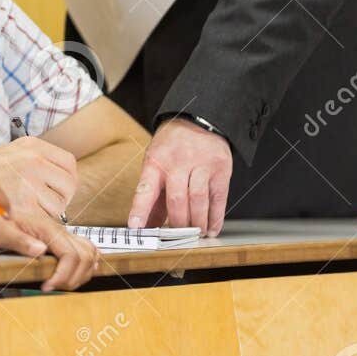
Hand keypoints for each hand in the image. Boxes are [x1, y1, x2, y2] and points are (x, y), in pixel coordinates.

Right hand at [0, 136, 77, 218]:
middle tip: (40, 202)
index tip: (55, 188)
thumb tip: (62, 171)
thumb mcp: (8, 153)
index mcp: (30, 145)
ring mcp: (28, 183)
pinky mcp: (24, 207)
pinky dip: (37, 224)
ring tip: (24, 208)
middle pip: (69, 185)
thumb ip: (34, 157)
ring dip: (47, 212)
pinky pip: (46, 220)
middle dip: (59, 198)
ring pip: (59, 206)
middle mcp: (32, 161)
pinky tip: (21, 217)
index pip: (69, 163)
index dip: (64, 179)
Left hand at [6, 210, 99, 291]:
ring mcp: (66, 234)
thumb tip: (40, 251)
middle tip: (54, 287)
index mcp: (48, 229)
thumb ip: (20, 241)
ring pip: (90, 254)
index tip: (47, 286)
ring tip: (62, 283)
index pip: (70, 255)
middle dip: (72, 279)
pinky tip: (79, 274)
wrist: (5, 213)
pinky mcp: (67, 238)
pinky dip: (89, 264)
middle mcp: (61, 231)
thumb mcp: (6, 231)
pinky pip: (89, 249)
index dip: (63, 276)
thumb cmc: (5, 222)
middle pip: (85, 258)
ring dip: (82, 275)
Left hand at [129, 117, 233, 235]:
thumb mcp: (155, 162)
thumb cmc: (172, 147)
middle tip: (179, 235)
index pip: (145, 188)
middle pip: (177, 198)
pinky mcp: (220, 169)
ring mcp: (200, 164)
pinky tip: (211, 229)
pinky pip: (218, 198)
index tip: (135, 226)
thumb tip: (146, 226)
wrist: (198, 120)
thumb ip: (153, 195)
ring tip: (196, 233)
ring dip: (197, 222)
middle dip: (178, 222)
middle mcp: (177, 162)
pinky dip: (215, 218)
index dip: (140, 209)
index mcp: (155, 161)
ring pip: (198, 200)